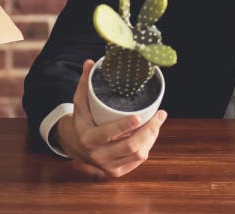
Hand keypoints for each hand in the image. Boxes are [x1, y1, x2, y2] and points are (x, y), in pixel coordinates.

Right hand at [54, 59, 167, 177]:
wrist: (74, 145)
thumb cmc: (81, 120)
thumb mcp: (80, 102)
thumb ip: (86, 83)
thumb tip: (90, 62)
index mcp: (88, 138)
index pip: (108, 134)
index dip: (124, 126)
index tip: (139, 116)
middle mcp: (98, 156)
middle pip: (130, 147)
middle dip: (150, 130)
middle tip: (160, 115)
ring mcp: (108, 166)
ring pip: (138, 155)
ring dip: (152, 137)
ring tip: (158, 121)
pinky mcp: (116, 172)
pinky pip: (138, 160)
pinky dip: (147, 146)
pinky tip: (151, 134)